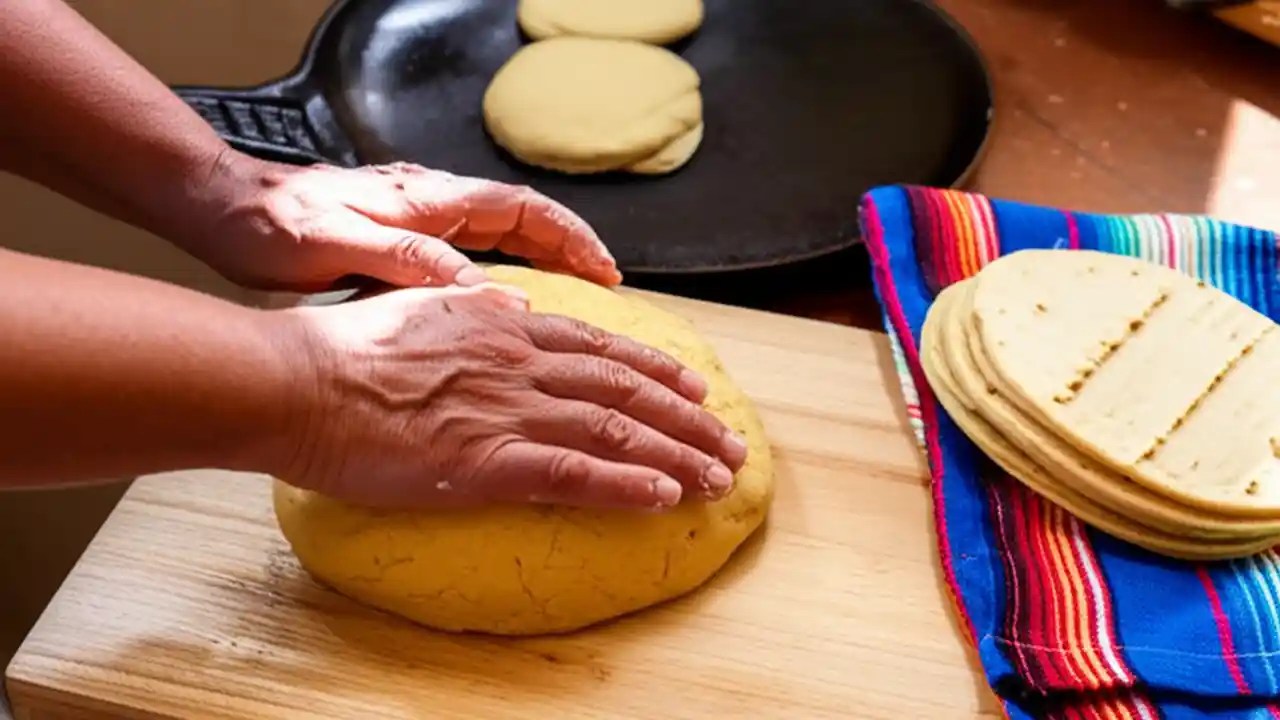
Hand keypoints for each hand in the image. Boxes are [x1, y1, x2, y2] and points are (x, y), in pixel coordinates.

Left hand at [185, 152, 620, 291]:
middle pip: (522, 223)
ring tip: (575, 301)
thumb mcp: (345, 245)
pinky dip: (501, 276)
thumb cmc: (275, 227)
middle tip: (607, 291)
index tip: (605, 270)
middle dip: (569, 252)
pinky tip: (507, 308)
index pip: (521, 211)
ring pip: (499, 240)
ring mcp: (416, 222)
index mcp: (427, 200)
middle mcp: (430, 205)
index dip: (569, 239)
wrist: (222, 211)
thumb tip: (495, 297)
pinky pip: (469, 256)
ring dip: (541, 265)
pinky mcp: (398, 241)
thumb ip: (417, 264)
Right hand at [278, 284, 747, 509]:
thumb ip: (475, 306)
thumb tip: (513, 302)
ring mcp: (507, 410)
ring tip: (717, 476)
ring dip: (675, 454)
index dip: (657, 370)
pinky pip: (573, 471)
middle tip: (730, 441)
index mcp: (503, 326)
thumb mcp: (421, 304)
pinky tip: (663, 496)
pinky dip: (625, 483)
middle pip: (625, 388)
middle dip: (687, 418)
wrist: (297, 382)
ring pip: (614, 428)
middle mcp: (519, 362)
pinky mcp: (485, 460)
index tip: (695, 389)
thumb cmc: (344, 349)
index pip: (601, 348)